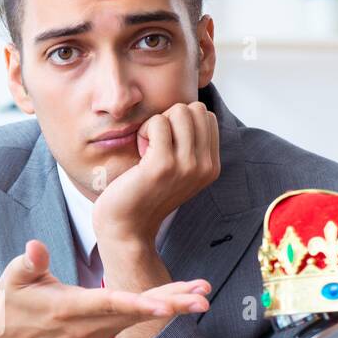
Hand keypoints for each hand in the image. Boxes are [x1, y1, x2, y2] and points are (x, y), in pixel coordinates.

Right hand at [0, 238, 209, 337]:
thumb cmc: (13, 305)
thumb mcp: (13, 280)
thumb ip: (28, 263)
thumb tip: (35, 247)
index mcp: (69, 309)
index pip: (108, 304)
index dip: (137, 303)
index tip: (164, 304)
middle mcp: (89, 326)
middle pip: (135, 313)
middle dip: (171, 305)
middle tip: (203, 298)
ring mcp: (97, 334)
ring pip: (140, 317)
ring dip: (172, 305)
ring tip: (202, 294)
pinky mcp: (102, 335)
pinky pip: (134, 320)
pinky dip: (158, 309)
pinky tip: (182, 299)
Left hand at [90, 101, 219, 249]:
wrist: (126, 228)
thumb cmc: (143, 193)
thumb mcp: (177, 169)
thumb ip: (189, 144)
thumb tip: (188, 109)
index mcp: (211, 166)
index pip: (206, 116)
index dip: (181, 123)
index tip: (166, 146)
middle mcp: (205, 167)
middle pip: (195, 109)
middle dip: (171, 118)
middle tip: (156, 145)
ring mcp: (187, 166)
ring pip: (180, 111)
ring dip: (158, 124)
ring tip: (148, 149)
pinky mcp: (163, 165)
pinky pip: (158, 122)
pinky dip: (144, 131)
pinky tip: (140, 153)